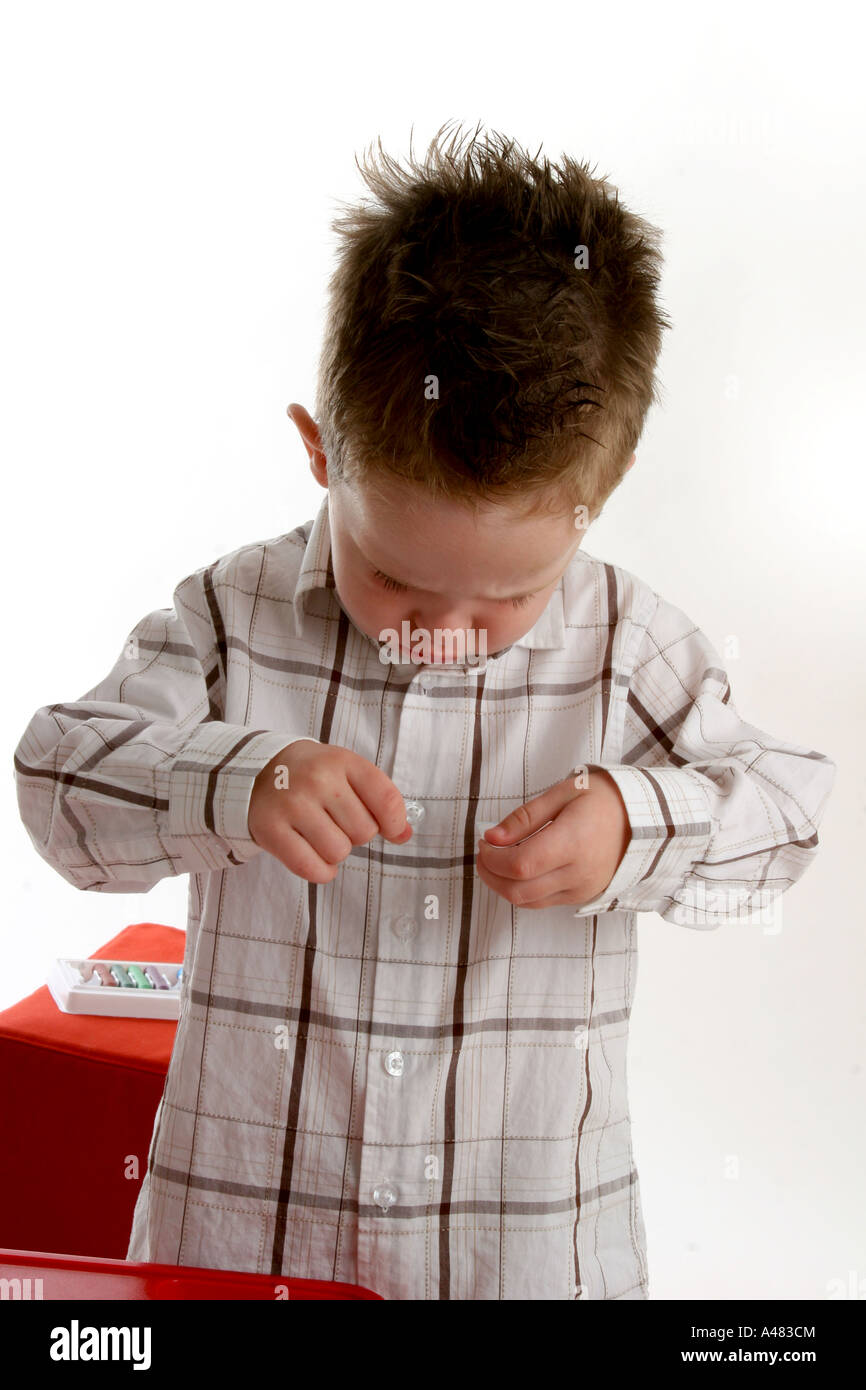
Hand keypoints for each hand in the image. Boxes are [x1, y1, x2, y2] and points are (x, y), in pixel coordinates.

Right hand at [248, 740, 411, 882]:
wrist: (257, 771)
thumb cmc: (311, 775)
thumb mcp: (345, 772)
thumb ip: (378, 799)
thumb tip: (404, 834)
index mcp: (342, 761)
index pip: (386, 799)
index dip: (395, 824)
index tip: (392, 831)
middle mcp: (318, 779)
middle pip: (364, 831)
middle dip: (356, 834)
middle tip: (337, 822)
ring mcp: (293, 804)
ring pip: (338, 851)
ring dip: (335, 852)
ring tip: (321, 835)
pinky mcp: (271, 830)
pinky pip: (311, 868)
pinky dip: (320, 871)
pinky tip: (315, 857)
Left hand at [475, 769, 630, 908]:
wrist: (643, 817)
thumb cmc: (603, 798)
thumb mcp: (561, 794)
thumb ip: (524, 818)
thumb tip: (491, 838)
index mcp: (574, 843)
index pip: (520, 865)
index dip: (493, 859)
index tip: (484, 842)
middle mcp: (579, 873)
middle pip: (519, 891)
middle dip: (491, 875)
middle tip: (485, 853)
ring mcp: (583, 888)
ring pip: (529, 902)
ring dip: (504, 885)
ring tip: (498, 860)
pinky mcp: (584, 895)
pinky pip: (544, 901)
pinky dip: (524, 889)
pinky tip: (521, 868)